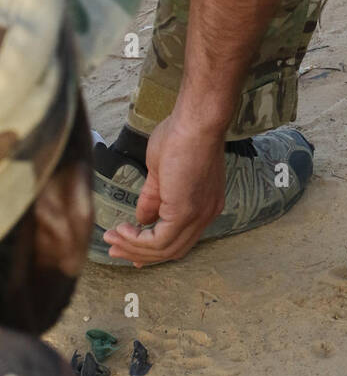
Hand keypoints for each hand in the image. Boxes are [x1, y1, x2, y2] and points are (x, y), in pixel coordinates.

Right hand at [102, 112, 225, 265]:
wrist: (195, 122)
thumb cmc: (182, 136)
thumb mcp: (162, 173)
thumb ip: (153, 199)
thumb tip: (142, 219)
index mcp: (203, 206)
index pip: (179, 239)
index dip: (153, 248)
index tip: (130, 250)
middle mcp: (205, 216)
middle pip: (171, 250)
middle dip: (139, 253)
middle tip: (114, 249)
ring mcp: (197, 216)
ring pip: (164, 249)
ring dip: (134, 248)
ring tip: (111, 238)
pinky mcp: (185, 213)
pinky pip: (159, 240)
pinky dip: (137, 241)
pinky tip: (122, 229)